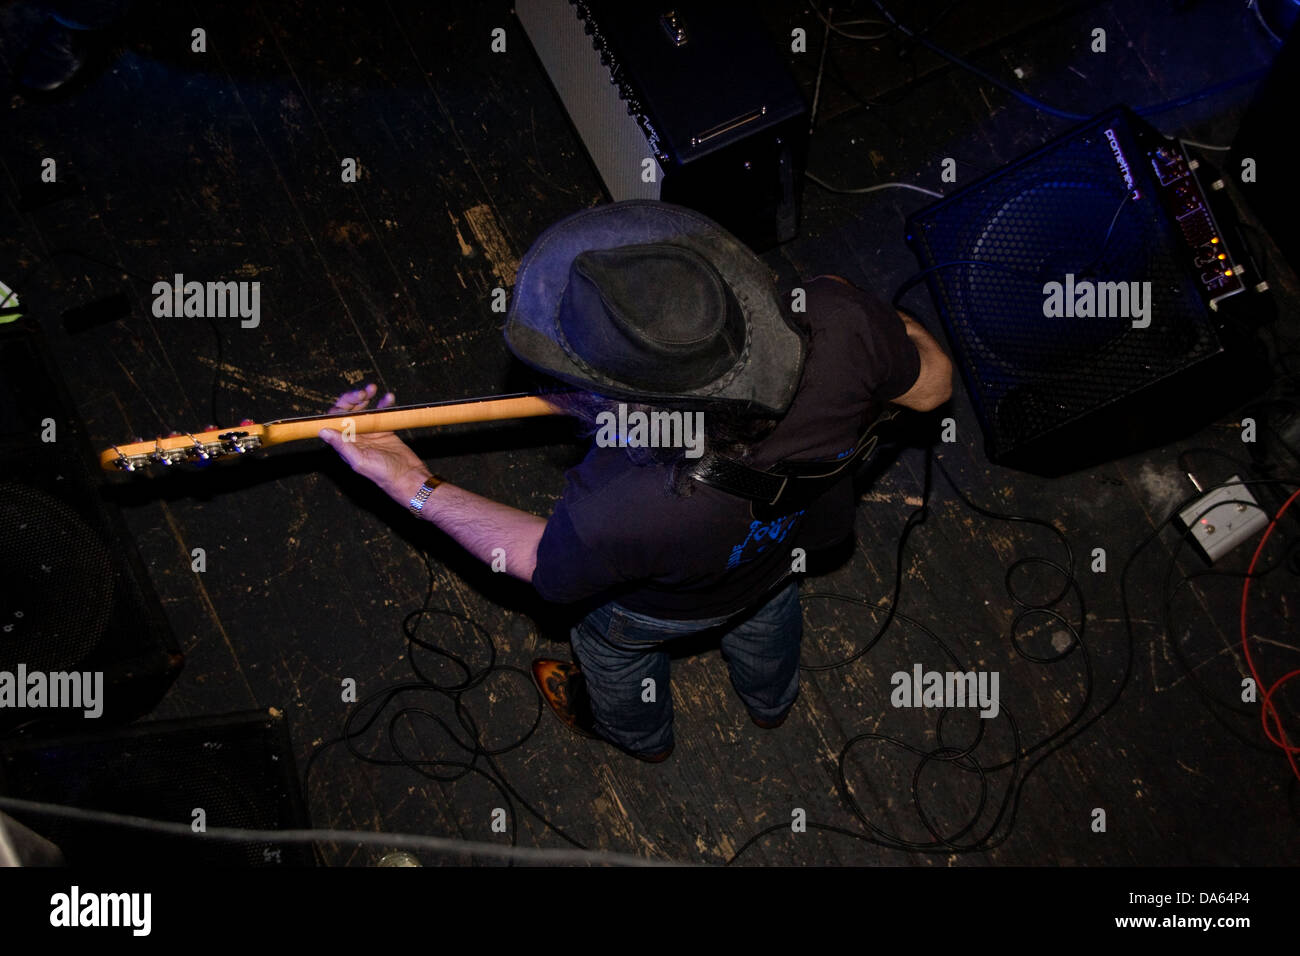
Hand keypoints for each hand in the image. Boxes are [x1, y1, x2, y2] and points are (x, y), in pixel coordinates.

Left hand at [318, 383, 428, 497]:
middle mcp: (355, 437)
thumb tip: (322, 430)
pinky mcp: (384, 431)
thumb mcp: (360, 460)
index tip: (351, 399)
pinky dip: (384, 404)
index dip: (341, 406)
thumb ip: (341, 445)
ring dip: (367, 397)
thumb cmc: (384, 475)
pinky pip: (382, 413)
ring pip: (364, 409)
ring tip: (373, 389)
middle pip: (349, 411)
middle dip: (354, 398)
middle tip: (364, 392)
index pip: (335, 420)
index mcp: (345, 444)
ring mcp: (370, 433)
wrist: (408, 477)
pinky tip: (389, 398)